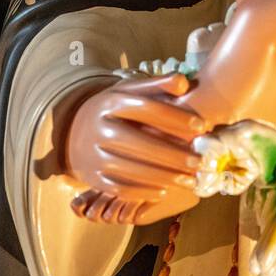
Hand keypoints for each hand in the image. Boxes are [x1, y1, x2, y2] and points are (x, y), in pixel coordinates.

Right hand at [66, 72, 208, 225]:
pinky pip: (118, 188)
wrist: (74, 131)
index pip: (147, 108)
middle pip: (139, 143)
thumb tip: (184, 83)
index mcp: (111, 103)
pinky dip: (142, 192)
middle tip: (199, 162)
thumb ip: (158, 85)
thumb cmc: (114, 109)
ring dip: (164, 177)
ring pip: (131, 169)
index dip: (176, 117)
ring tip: (190, 180)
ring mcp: (93, 154)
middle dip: (173, 154)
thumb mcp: (130, 91)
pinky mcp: (91, 177)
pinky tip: (164, 192)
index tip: (201, 127)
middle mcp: (99, 128)